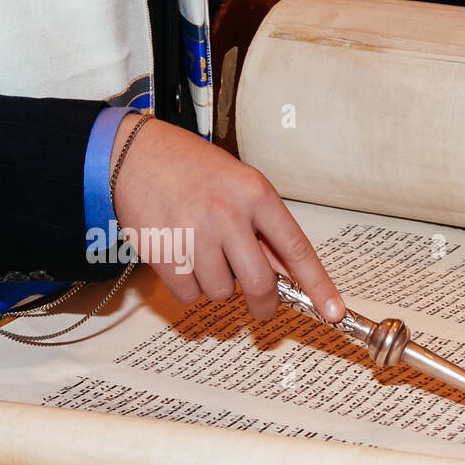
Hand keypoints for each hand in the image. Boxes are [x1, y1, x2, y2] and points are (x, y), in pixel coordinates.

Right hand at [110, 114, 345, 322]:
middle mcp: (228, 214)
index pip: (295, 248)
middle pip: (260, 284)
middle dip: (264, 305)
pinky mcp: (165, 253)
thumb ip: (261, 226)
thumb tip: (284, 272)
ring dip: (216, 285)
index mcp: (255, 193)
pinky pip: (189, 295)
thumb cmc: (188, 166)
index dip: (318, 285)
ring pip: (221, 292)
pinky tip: (180, 257)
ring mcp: (194, 235)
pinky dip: (188, 287)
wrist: (132, 154)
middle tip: (260, 308)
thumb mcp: (236, 183)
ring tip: (201, 253)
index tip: (333, 311)